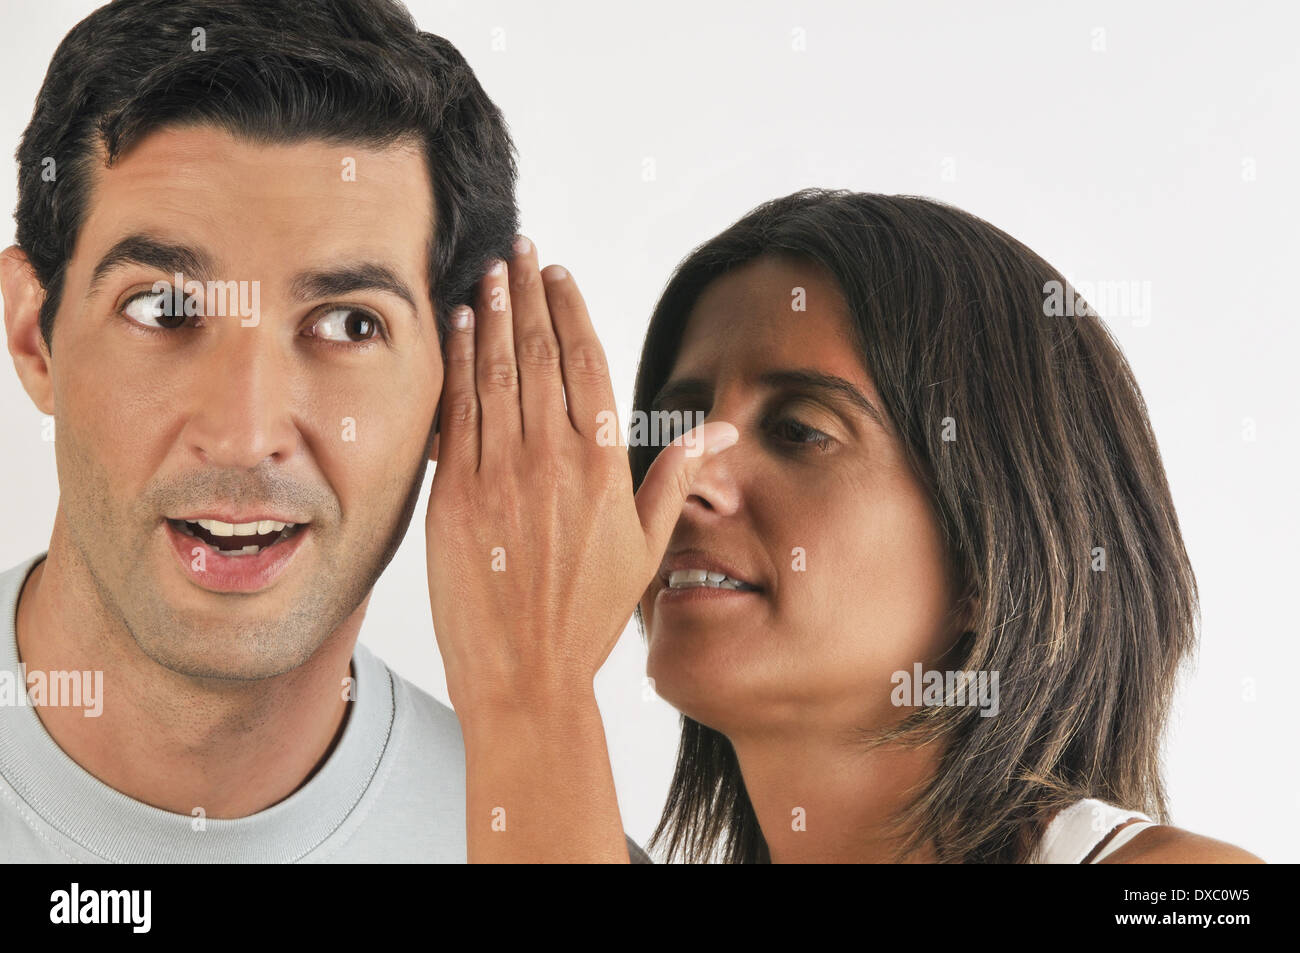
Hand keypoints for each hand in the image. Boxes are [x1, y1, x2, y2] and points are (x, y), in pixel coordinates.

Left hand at [424, 236, 737, 718]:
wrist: (525, 672)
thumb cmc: (590, 614)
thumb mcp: (646, 547)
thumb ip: (674, 477)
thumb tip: (717, 431)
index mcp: (601, 465)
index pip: (586, 362)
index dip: (569, 310)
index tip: (558, 274)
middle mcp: (549, 457)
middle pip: (536, 353)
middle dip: (525, 294)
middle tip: (518, 253)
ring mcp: (497, 472)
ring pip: (493, 371)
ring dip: (488, 315)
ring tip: (487, 274)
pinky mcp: (454, 493)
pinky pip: (455, 411)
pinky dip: (454, 363)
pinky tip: (454, 328)